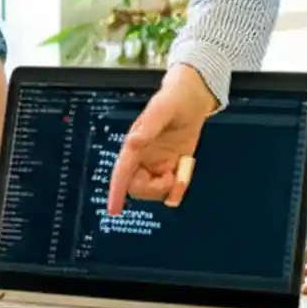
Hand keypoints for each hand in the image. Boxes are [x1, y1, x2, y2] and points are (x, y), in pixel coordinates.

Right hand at [106, 66, 216, 214]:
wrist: (193, 97)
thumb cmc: (174, 98)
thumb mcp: (162, 108)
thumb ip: (149, 126)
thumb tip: (134, 142)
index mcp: (136, 144)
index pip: (122, 172)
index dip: (116, 191)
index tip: (113, 210)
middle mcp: (143, 157)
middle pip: (136, 187)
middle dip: (152, 190)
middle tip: (171, 178)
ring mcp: (157, 162)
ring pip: (153, 190)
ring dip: (167, 189)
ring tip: (181, 172)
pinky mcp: (170, 165)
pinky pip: (169, 188)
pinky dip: (176, 190)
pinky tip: (182, 180)